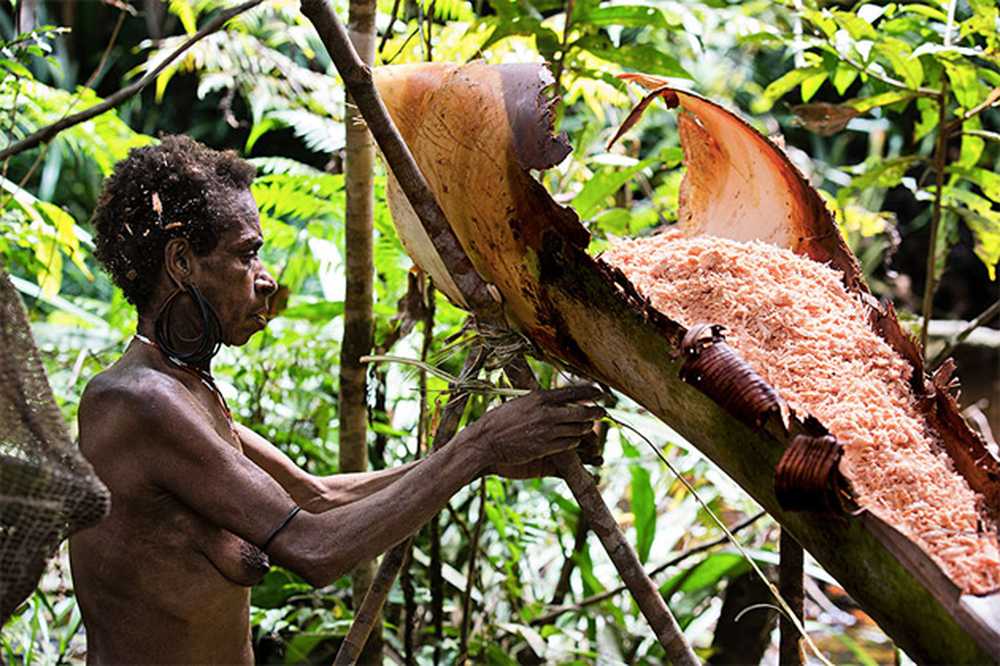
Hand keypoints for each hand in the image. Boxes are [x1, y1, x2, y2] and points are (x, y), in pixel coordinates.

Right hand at [465, 385, 605, 468]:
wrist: (485, 441)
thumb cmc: (498, 420)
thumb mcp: (519, 402)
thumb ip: (539, 401)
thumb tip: (556, 398)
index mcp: (539, 397)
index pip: (572, 392)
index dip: (590, 392)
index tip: (601, 392)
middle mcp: (546, 413)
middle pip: (581, 412)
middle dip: (595, 412)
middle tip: (602, 412)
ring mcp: (547, 432)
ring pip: (577, 430)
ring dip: (585, 428)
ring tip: (588, 426)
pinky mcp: (545, 448)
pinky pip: (569, 444)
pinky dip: (574, 442)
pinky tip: (574, 440)